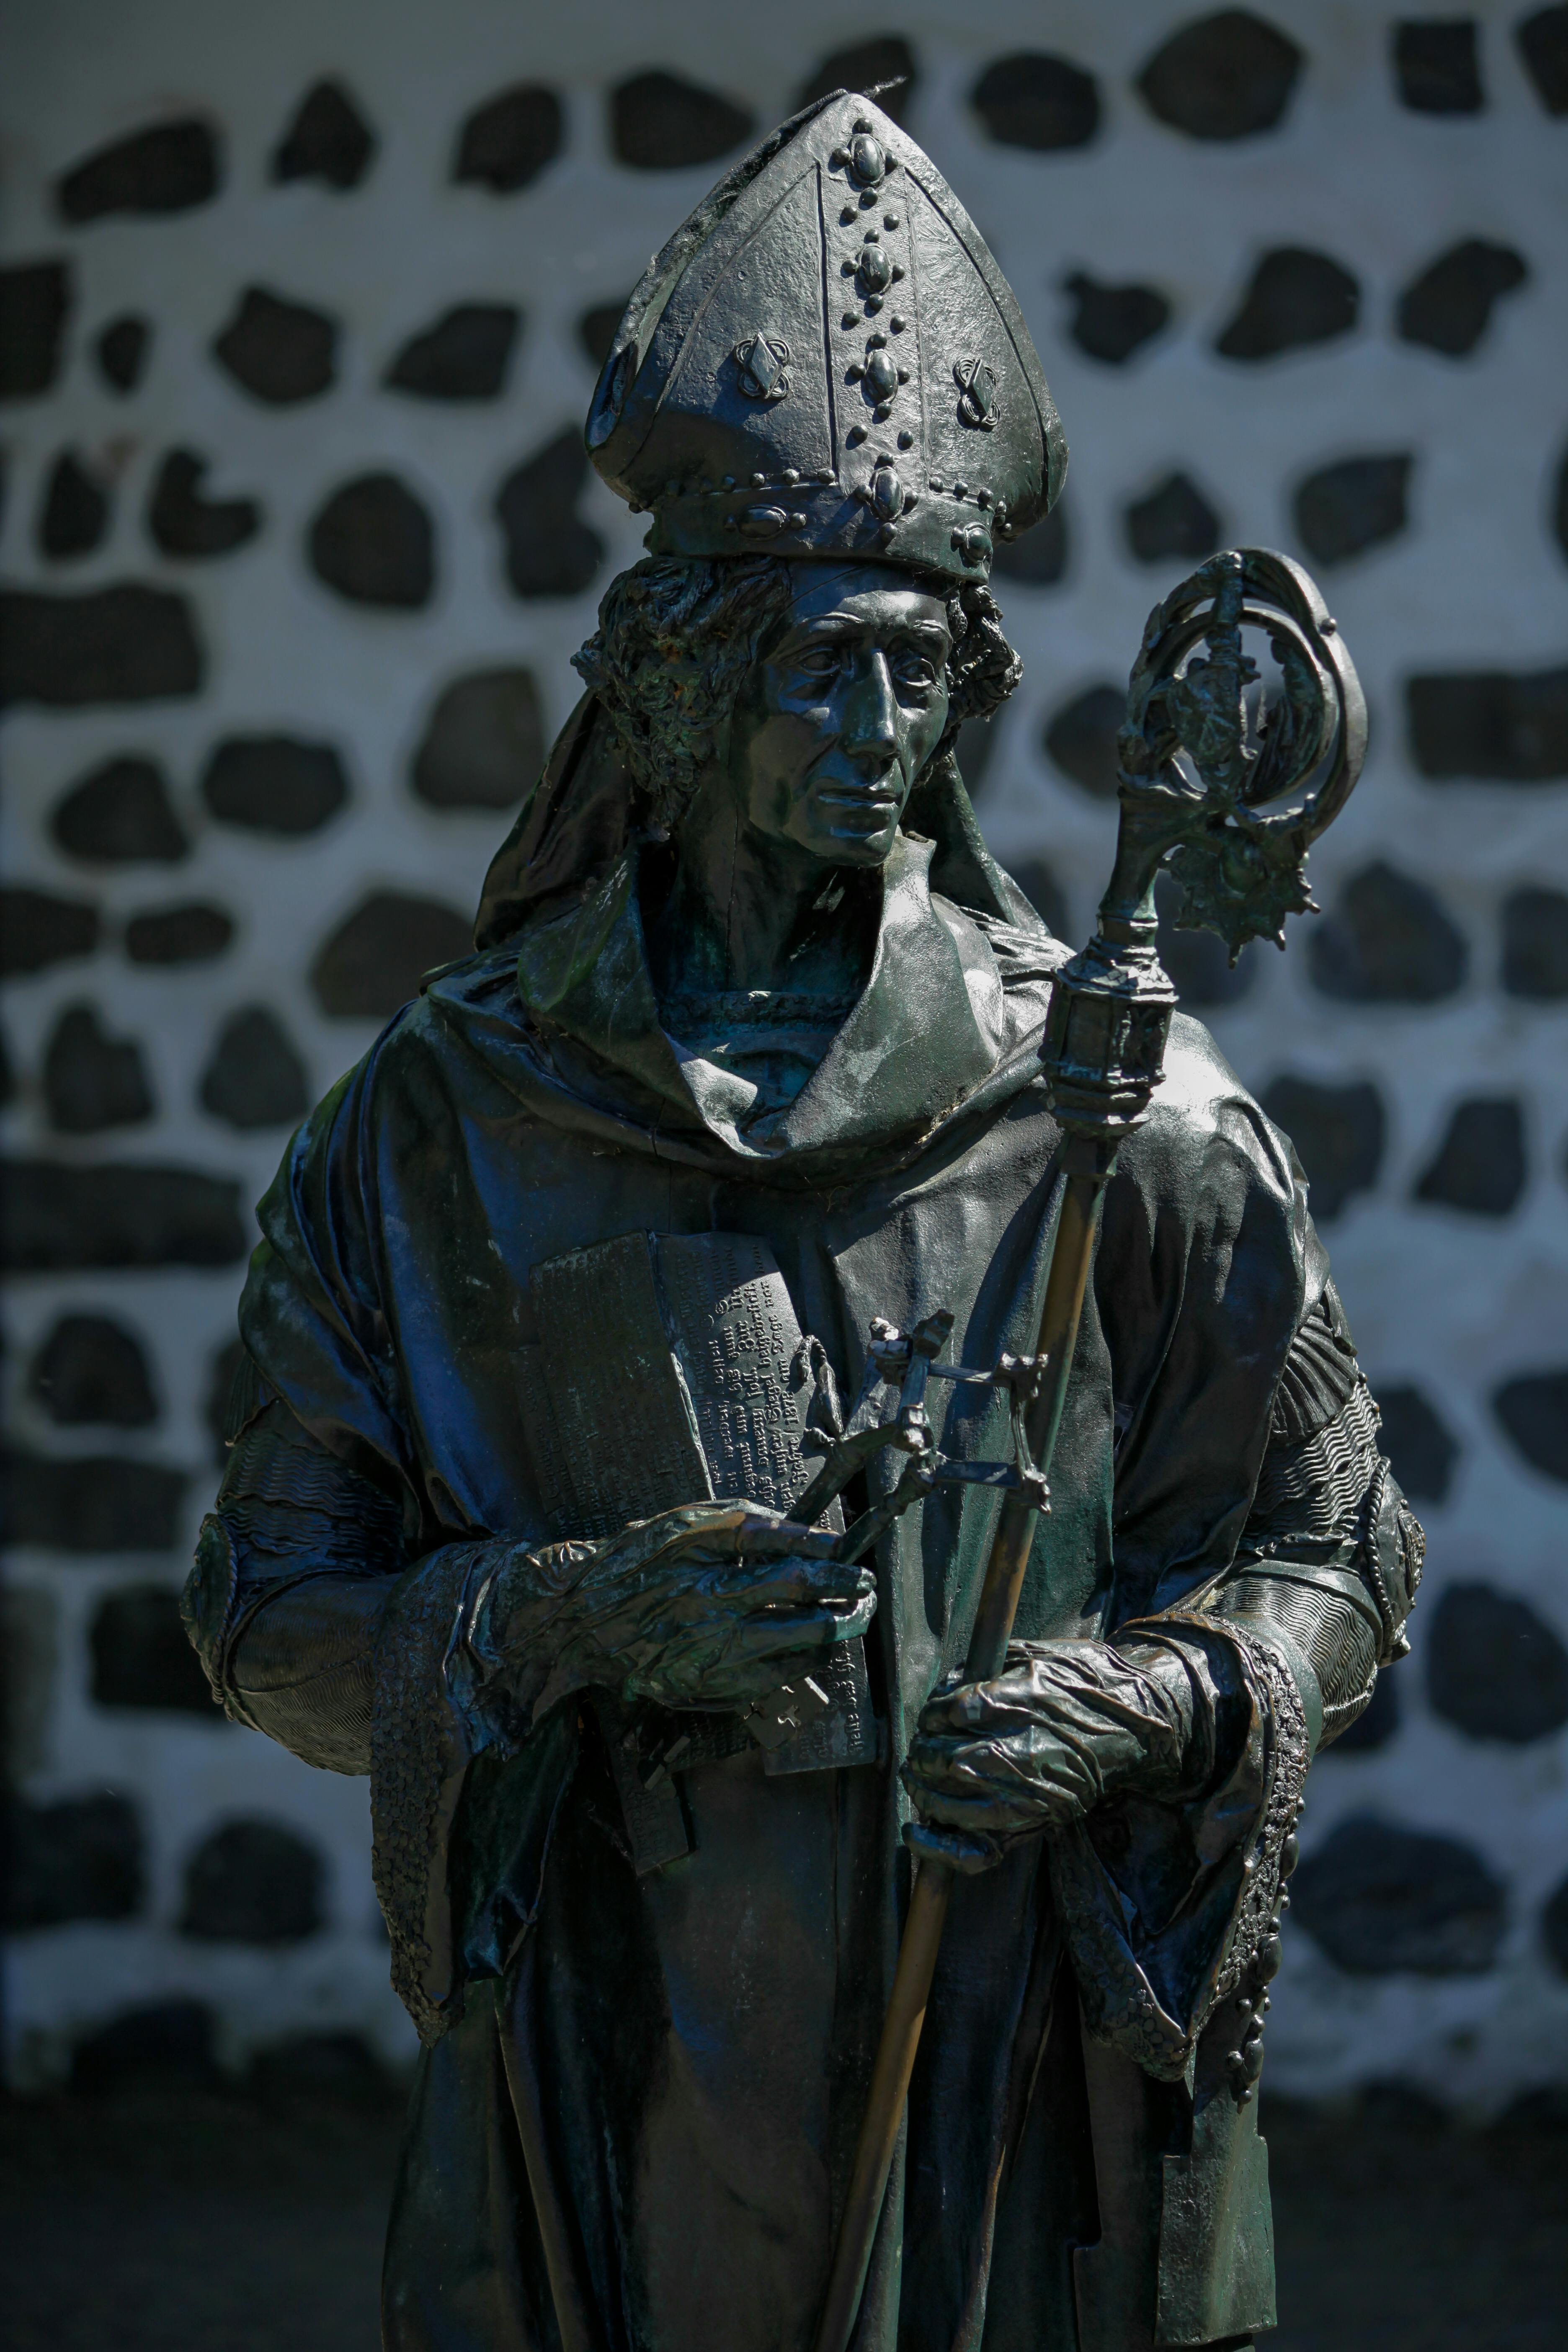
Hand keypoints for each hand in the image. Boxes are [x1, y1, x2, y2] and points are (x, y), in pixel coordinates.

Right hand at [482, 1502, 875, 1714]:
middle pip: (803, 1615)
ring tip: (845, 1618)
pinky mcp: (706, 1690)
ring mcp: (711, 1662)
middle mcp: (712, 1622)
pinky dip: (798, 1665)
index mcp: (707, 1575)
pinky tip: (807, 1649)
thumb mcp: (682, 1525)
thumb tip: (803, 1530)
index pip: (790, 1566)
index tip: (854, 1556)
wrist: (582, 1620)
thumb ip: (743, 1523)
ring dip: (831, 1635)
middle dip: (847, 1602)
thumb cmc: (636, 1561)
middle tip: (865, 1591)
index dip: (831, 1561)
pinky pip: (771, 1683)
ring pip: (795, 1654)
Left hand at [900, 1636, 1192, 1848]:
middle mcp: (1023, 1746)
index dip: (933, 1713)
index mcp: (1022, 1700)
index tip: (931, 1715)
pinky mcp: (1037, 1817)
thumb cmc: (1088, 1684)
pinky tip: (917, 1829)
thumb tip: (948, 1683)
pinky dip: (942, 1839)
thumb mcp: (1041, 1655)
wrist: (1138, 1728)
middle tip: (919, 1748)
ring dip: (925, 1789)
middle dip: (924, 1752)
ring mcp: (1030, 1787)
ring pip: (956, 1796)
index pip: (954, 1710)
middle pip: (948, 1755)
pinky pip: (980, 1839)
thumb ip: (991, 1666)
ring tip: (915, 1778)